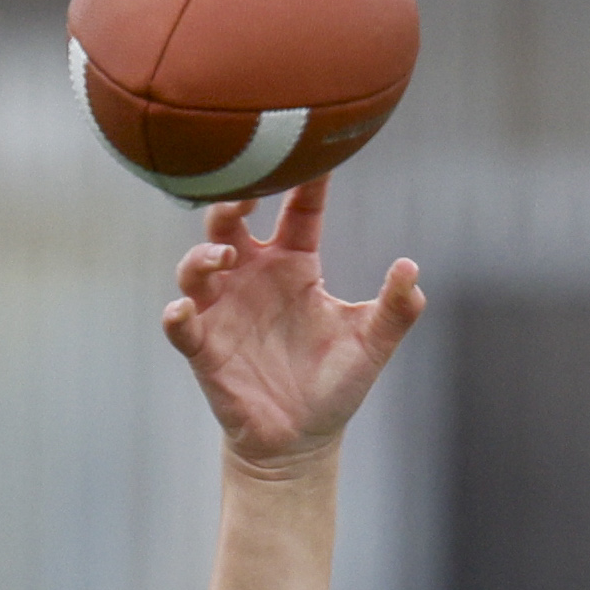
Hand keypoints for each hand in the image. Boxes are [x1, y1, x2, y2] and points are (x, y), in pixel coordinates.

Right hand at [162, 178, 423, 467]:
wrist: (300, 442)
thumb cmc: (335, 387)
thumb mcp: (371, 345)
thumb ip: (395, 310)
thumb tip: (411, 270)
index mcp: (295, 265)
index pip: (299, 209)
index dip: (305, 179)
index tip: (313, 148)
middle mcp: (254, 278)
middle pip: (231, 221)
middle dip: (232, 199)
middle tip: (246, 191)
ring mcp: (225, 311)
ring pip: (197, 265)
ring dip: (203, 253)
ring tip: (224, 256)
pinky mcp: (205, 349)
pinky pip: (181, 324)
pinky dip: (178, 313)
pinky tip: (185, 309)